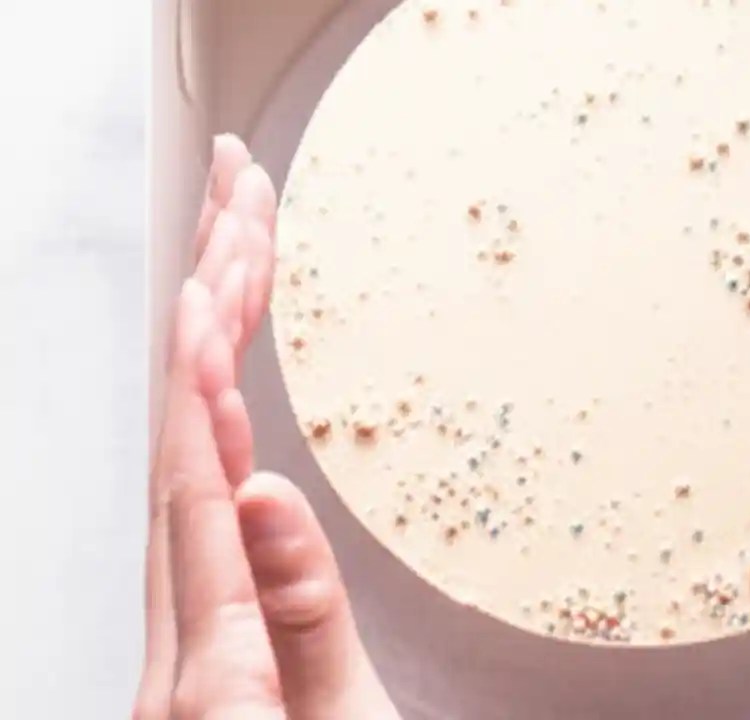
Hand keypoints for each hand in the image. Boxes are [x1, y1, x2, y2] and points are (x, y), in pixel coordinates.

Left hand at [135, 136, 398, 719]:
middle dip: (206, 302)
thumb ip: (296, 622)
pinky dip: (213, 423)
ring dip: (207, 343)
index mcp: (202, 648)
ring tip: (238, 251)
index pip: (193, 466)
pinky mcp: (215, 634)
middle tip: (236, 194)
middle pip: (178, 433)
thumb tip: (259, 496)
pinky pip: (199, 502)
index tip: (219, 253)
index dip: (205, 353)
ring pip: (183, 455)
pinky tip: (228, 384)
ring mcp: (190, 628)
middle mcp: (177, 626)